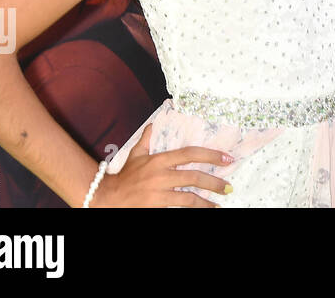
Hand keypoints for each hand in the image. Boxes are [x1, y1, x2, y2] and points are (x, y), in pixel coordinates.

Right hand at [93, 124, 233, 206]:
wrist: (105, 197)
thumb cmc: (124, 177)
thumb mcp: (135, 155)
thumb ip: (146, 140)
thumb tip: (154, 124)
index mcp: (158, 160)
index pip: (189, 154)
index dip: (210, 155)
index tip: (227, 158)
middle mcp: (160, 176)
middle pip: (193, 178)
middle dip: (214, 182)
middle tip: (228, 186)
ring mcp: (157, 193)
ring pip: (187, 198)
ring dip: (206, 202)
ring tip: (219, 204)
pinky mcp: (155, 207)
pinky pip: (177, 208)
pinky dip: (191, 210)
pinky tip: (203, 210)